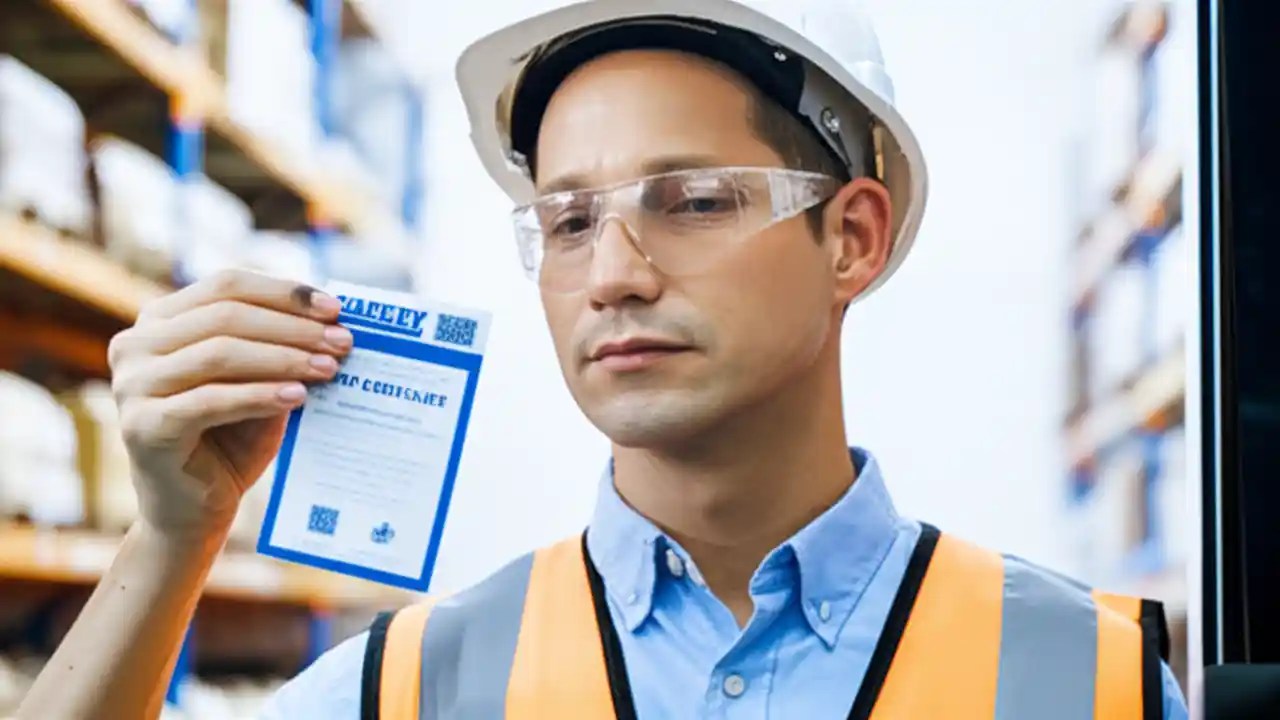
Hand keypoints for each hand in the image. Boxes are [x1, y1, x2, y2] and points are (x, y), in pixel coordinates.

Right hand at [107, 270, 351, 538]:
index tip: (335, 309)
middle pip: (225, 315)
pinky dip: (259, 395)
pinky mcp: (142, 427)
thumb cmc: (231, 440)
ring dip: (283, 358)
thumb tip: (331, 319)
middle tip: (342, 342)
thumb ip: (278, 348)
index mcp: (160, 321)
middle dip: (292, 327)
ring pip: (219, 353)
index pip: (227, 286)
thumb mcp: (259, 383)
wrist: (194, 510)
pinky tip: (298, 396)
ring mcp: (132, 386)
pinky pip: (210, 401)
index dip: (284, 293)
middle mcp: (135, 345)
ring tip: (329, 368)